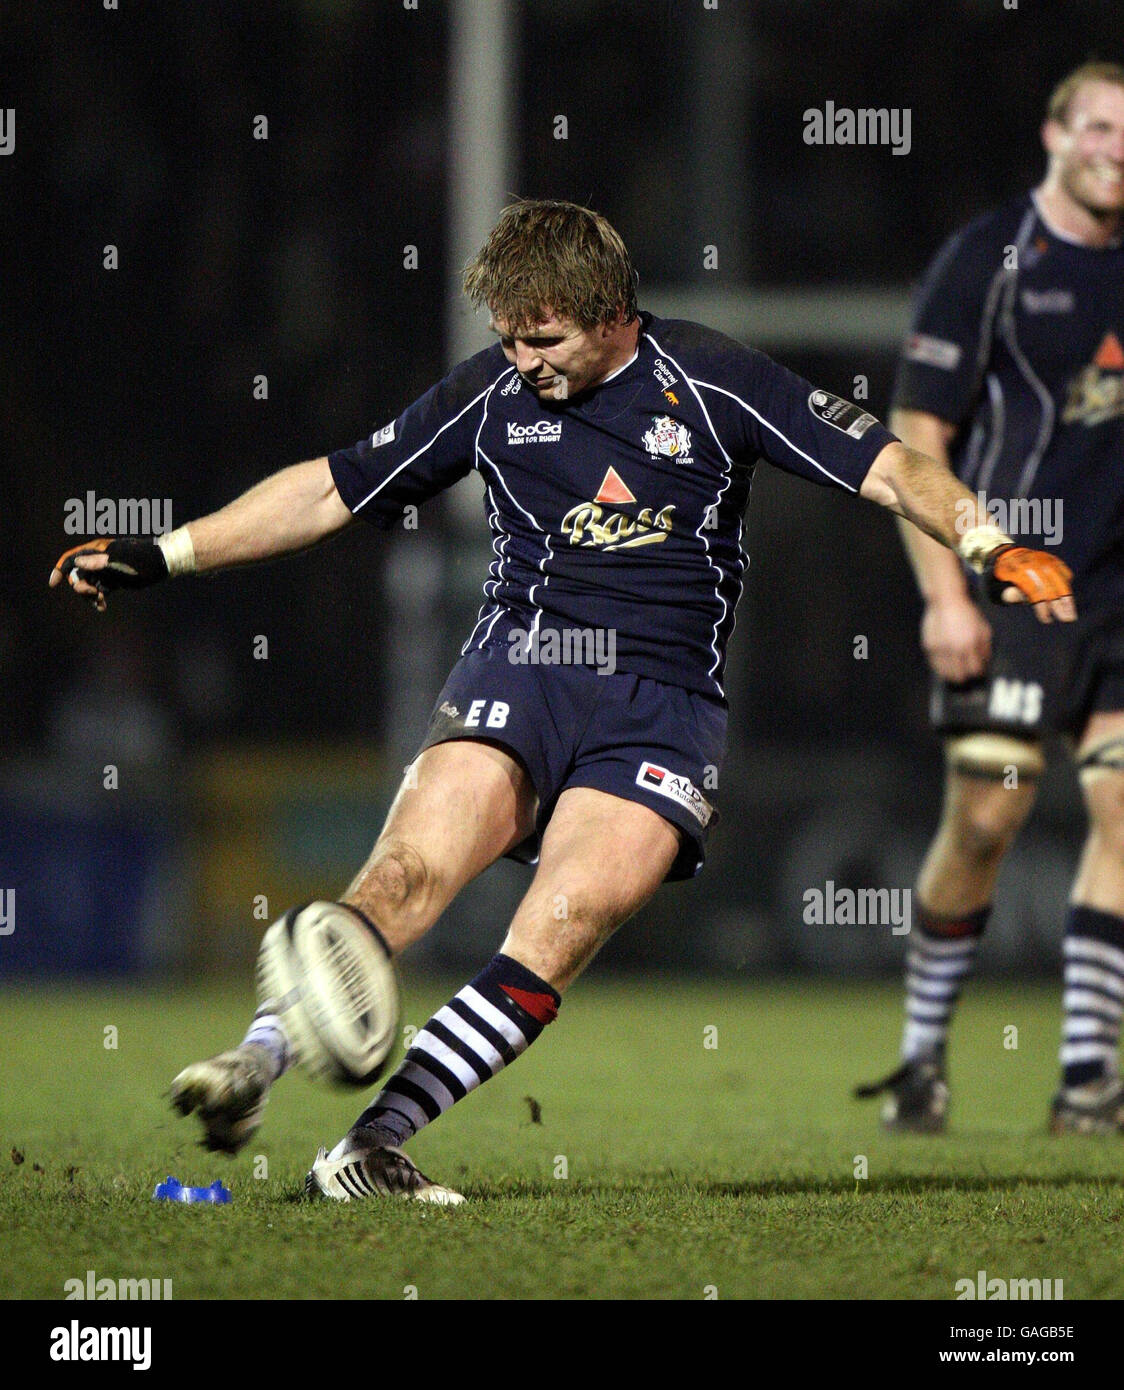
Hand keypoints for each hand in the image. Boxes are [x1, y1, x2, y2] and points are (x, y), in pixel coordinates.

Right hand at [49, 537, 168, 612]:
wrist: (161, 564)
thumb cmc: (141, 559)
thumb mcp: (120, 561)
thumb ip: (98, 562)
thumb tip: (77, 563)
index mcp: (96, 551)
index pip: (71, 559)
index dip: (60, 570)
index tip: (53, 584)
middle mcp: (98, 560)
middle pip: (78, 575)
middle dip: (81, 587)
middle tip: (93, 594)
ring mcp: (106, 571)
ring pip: (88, 585)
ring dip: (90, 596)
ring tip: (100, 603)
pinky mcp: (114, 581)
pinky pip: (99, 591)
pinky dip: (98, 599)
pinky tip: (102, 607)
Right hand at [920, 595, 991, 682]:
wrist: (946, 601)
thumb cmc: (967, 613)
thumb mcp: (983, 628)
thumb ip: (985, 647)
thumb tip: (984, 662)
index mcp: (969, 645)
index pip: (974, 669)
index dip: (976, 671)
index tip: (976, 669)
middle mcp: (953, 649)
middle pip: (959, 675)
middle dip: (964, 675)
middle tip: (965, 672)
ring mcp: (939, 648)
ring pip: (944, 673)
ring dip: (950, 673)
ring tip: (954, 671)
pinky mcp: (929, 646)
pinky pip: (934, 663)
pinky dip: (940, 665)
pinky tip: (944, 661)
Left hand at [983, 546, 1075, 623]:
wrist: (1006, 556)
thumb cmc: (1003, 579)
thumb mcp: (999, 587)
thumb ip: (1008, 593)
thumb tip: (1017, 596)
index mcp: (1018, 570)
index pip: (1033, 588)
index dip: (1041, 604)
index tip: (1046, 619)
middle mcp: (1033, 562)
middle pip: (1049, 583)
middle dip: (1059, 602)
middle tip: (1066, 619)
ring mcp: (1043, 559)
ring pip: (1059, 578)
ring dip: (1067, 597)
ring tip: (1071, 614)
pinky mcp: (1051, 559)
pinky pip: (1063, 571)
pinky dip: (1066, 584)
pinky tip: (1067, 599)